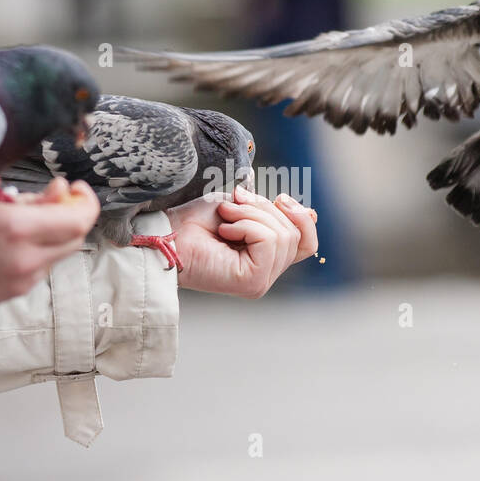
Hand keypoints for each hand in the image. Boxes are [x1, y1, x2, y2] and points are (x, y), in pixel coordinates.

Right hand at [0, 178, 99, 320]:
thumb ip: (24, 196)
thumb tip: (59, 192)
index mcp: (15, 229)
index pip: (78, 219)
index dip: (86, 200)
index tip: (75, 187)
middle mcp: (23, 260)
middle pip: (76, 238)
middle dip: (73, 215)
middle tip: (56, 197)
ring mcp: (18, 282)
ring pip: (60, 255)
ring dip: (56, 234)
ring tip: (29, 217)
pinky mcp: (10, 295)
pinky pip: (40, 269)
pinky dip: (39, 251)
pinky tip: (14, 239)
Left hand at [167, 185, 317, 297]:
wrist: (167, 234)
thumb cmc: (196, 222)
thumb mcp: (244, 209)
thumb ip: (275, 215)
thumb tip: (312, 212)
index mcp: (266, 258)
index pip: (306, 243)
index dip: (301, 217)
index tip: (280, 197)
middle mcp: (266, 274)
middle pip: (295, 233)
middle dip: (264, 209)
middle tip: (232, 206)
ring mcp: (261, 282)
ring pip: (283, 235)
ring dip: (251, 215)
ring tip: (225, 217)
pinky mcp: (253, 283)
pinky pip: (269, 241)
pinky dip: (246, 226)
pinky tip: (224, 231)